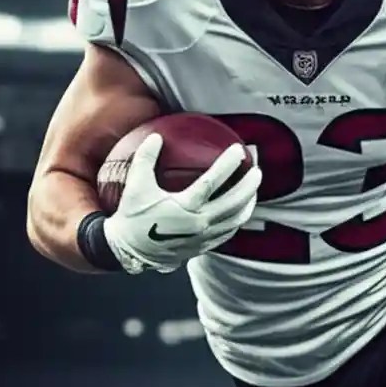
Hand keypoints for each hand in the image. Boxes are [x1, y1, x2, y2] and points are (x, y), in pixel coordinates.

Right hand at [103, 133, 260, 273]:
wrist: (128, 250)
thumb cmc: (133, 216)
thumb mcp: (136, 185)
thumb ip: (146, 159)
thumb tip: (156, 136)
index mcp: (185, 206)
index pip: (213, 182)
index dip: (228, 164)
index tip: (239, 150)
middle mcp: (198, 223)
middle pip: (234, 203)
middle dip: (249, 186)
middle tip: (257, 171)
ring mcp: (202, 237)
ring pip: (235, 221)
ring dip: (248, 205)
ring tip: (254, 192)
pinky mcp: (202, 247)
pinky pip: (226, 234)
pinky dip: (236, 221)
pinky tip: (239, 212)